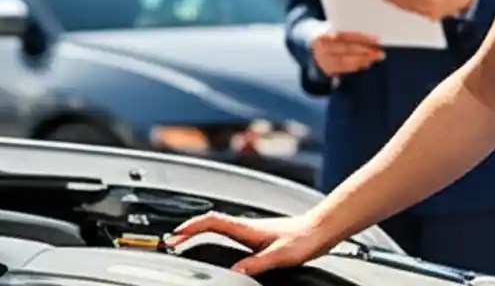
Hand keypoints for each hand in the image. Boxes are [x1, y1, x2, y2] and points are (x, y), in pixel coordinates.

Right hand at [166, 213, 331, 275]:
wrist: (321, 229)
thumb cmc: (304, 238)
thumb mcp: (279, 255)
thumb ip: (257, 264)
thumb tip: (236, 271)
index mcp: (247, 228)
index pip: (212, 222)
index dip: (192, 227)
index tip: (176, 234)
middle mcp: (247, 226)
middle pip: (210, 223)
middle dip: (189, 230)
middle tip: (172, 241)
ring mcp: (252, 229)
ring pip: (219, 226)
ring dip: (201, 232)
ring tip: (187, 242)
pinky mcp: (258, 235)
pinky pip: (229, 232)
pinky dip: (215, 236)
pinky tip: (217, 245)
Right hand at [311, 30, 382, 76]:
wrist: (310, 42)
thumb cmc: (328, 32)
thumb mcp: (334, 26)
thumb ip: (347, 28)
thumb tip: (368, 34)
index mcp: (325, 34)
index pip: (346, 36)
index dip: (362, 38)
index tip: (376, 39)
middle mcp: (323, 48)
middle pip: (347, 49)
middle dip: (365, 51)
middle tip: (380, 53)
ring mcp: (324, 59)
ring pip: (346, 61)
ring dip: (363, 60)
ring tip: (376, 58)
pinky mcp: (327, 68)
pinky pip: (344, 68)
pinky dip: (356, 66)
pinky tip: (366, 63)